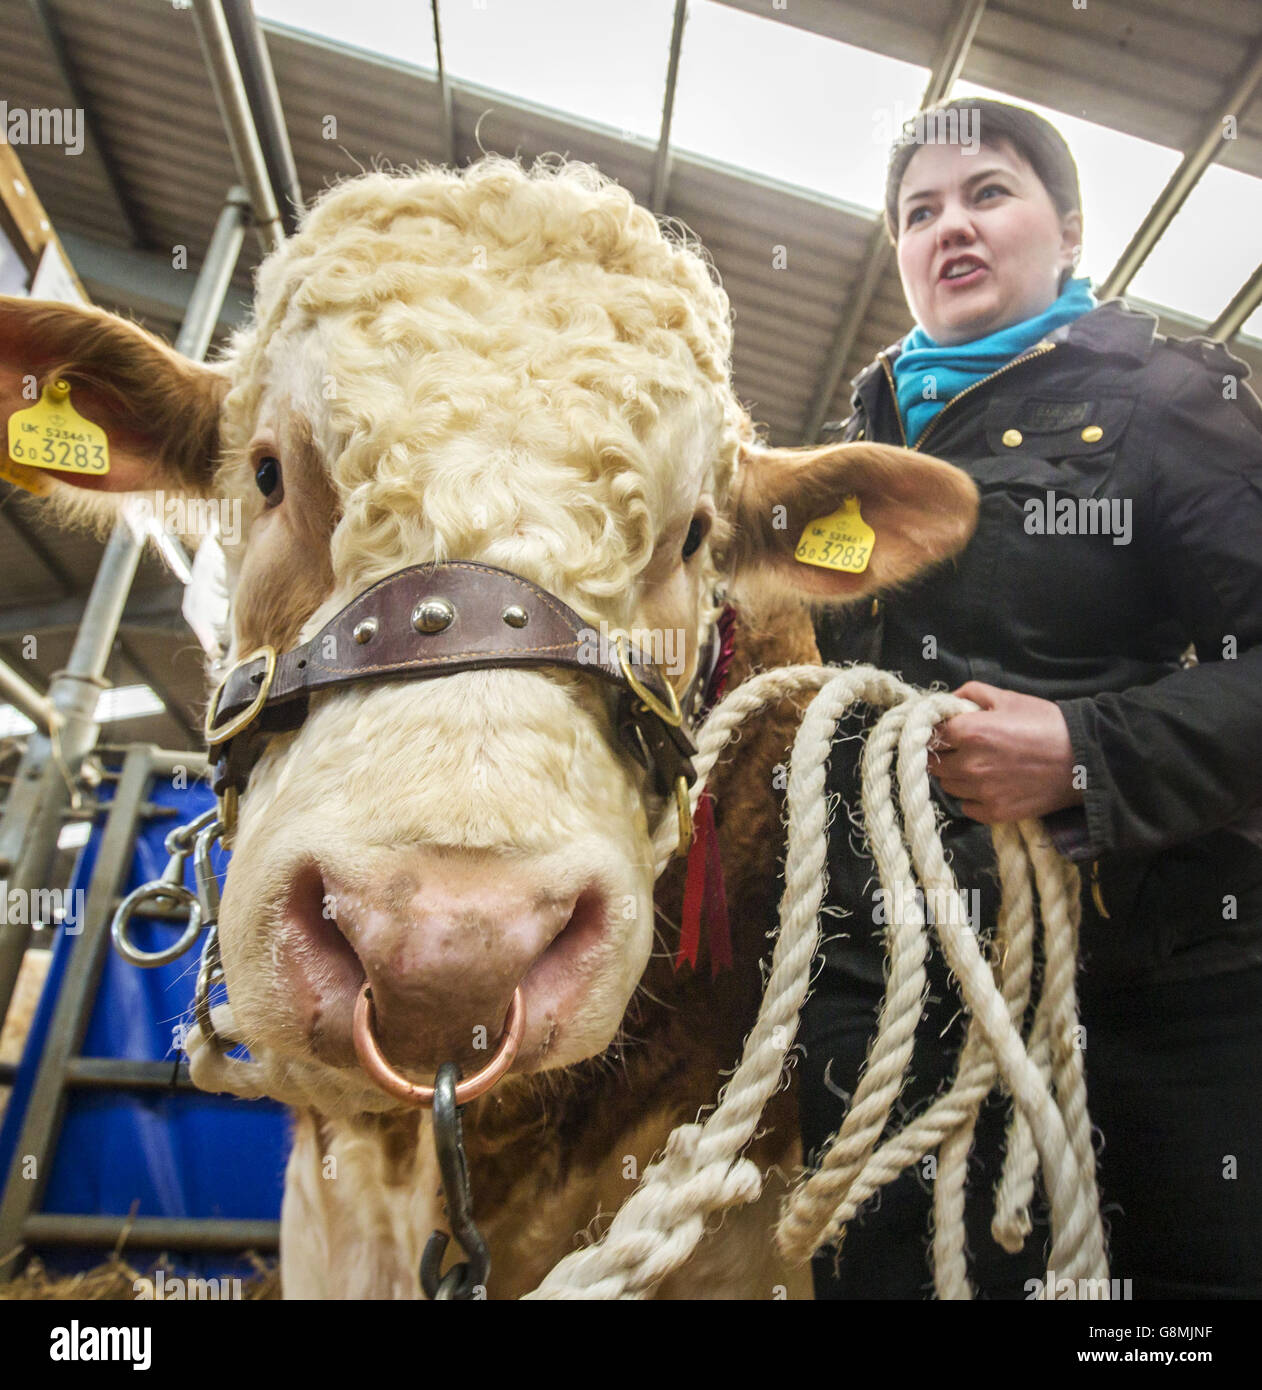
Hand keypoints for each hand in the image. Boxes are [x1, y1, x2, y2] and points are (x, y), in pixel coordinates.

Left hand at [928, 681, 1082, 823]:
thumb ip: (971, 693)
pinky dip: (972, 798)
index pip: (929, 734)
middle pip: (933, 762)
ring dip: (956, 776)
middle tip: (961, 749)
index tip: (945, 731)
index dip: (935, 731)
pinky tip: (989, 786)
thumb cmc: (1046, 723)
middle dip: (943, 754)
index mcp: (969, 731)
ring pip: (947, 785)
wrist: (1085, 759)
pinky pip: (966, 807)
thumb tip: (947, 701)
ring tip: (978, 766)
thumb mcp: (1008, 697)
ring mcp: (981, 792)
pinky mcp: (995, 812)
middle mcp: (969, 764)